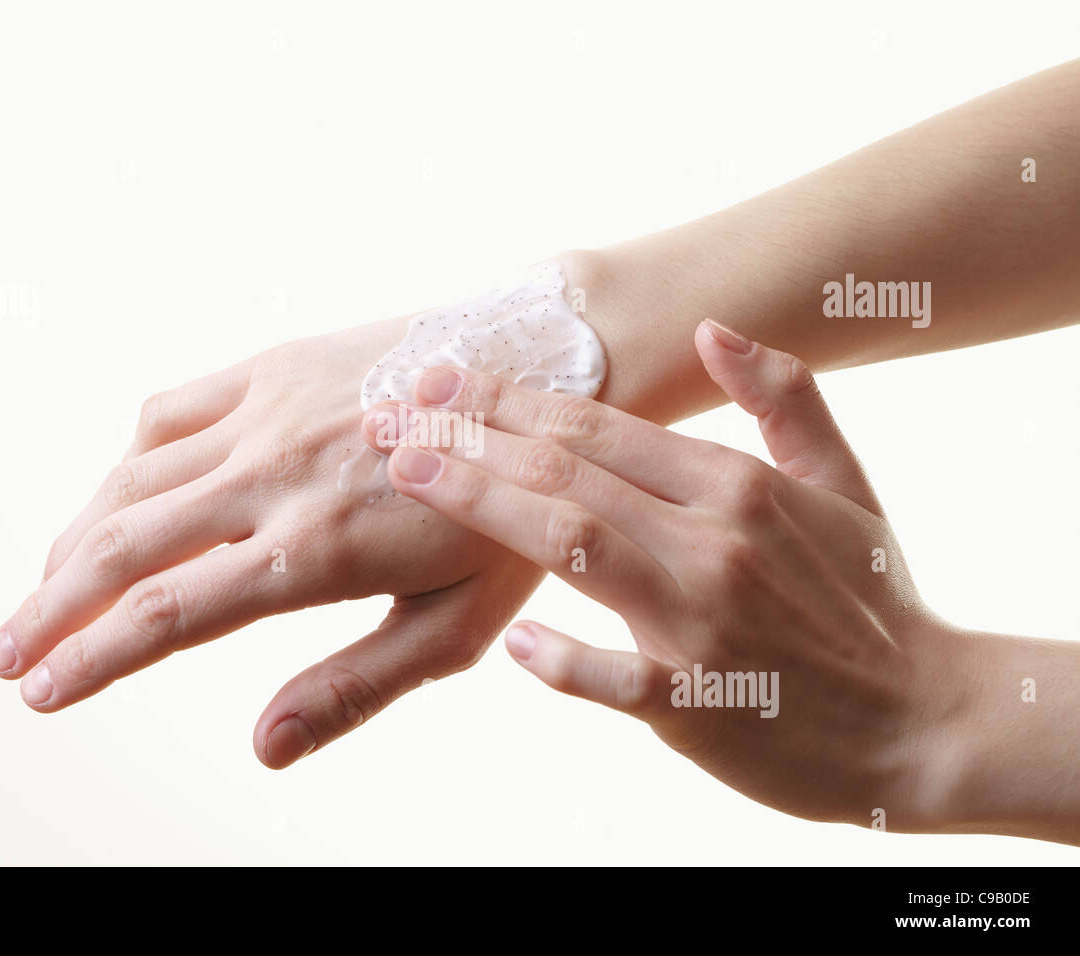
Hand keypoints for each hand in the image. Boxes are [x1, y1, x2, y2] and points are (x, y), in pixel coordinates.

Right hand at [0, 317, 542, 767]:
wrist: (543, 374)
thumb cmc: (508, 513)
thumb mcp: (453, 622)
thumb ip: (355, 685)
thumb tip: (265, 749)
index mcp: (315, 549)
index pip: (169, 614)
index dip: (91, 657)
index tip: (40, 691)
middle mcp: (273, 476)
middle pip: (122, 546)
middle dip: (51, 607)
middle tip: (5, 655)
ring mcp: (267, 412)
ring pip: (130, 479)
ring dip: (72, 537)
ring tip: (45, 586)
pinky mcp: (274, 365)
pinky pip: (170, 411)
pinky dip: (126, 459)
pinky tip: (119, 491)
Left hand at [362, 320, 976, 831]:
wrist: (930, 719)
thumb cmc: (875, 601)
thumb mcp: (847, 484)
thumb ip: (785, 398)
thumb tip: (716, 329)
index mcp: (740, 484)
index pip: (602, 424)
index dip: (513, 396)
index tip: (443, 376)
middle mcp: (715, 540)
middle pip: (570, 469)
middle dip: (472, 434)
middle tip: (395, 411)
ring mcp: (705, 623)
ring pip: (576, 543)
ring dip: (488, 505)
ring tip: (415, 474)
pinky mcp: (700, 706)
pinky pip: (612, 679)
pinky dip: (561, 660)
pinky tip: (512, 642)